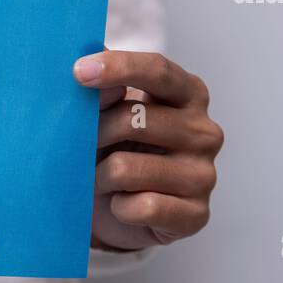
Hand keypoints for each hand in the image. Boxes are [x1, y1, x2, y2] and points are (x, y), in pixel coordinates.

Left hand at [73, 51, 222, 251]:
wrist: (122, 212)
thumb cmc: (117, 152)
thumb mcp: (108, 114)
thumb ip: (103, 89)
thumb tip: (86, 68)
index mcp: (188, 95)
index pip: (158, 70)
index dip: (118, 68)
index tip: (78, 72)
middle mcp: (204, 131)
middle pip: (133, 120)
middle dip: (94, 135)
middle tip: (81, 148)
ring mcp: (204, 174)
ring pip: (125, 168)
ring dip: (99, 177)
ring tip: (100, 180)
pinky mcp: (196, 214)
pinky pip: (140, 206)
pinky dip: (119, 208)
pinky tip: (122, 204)